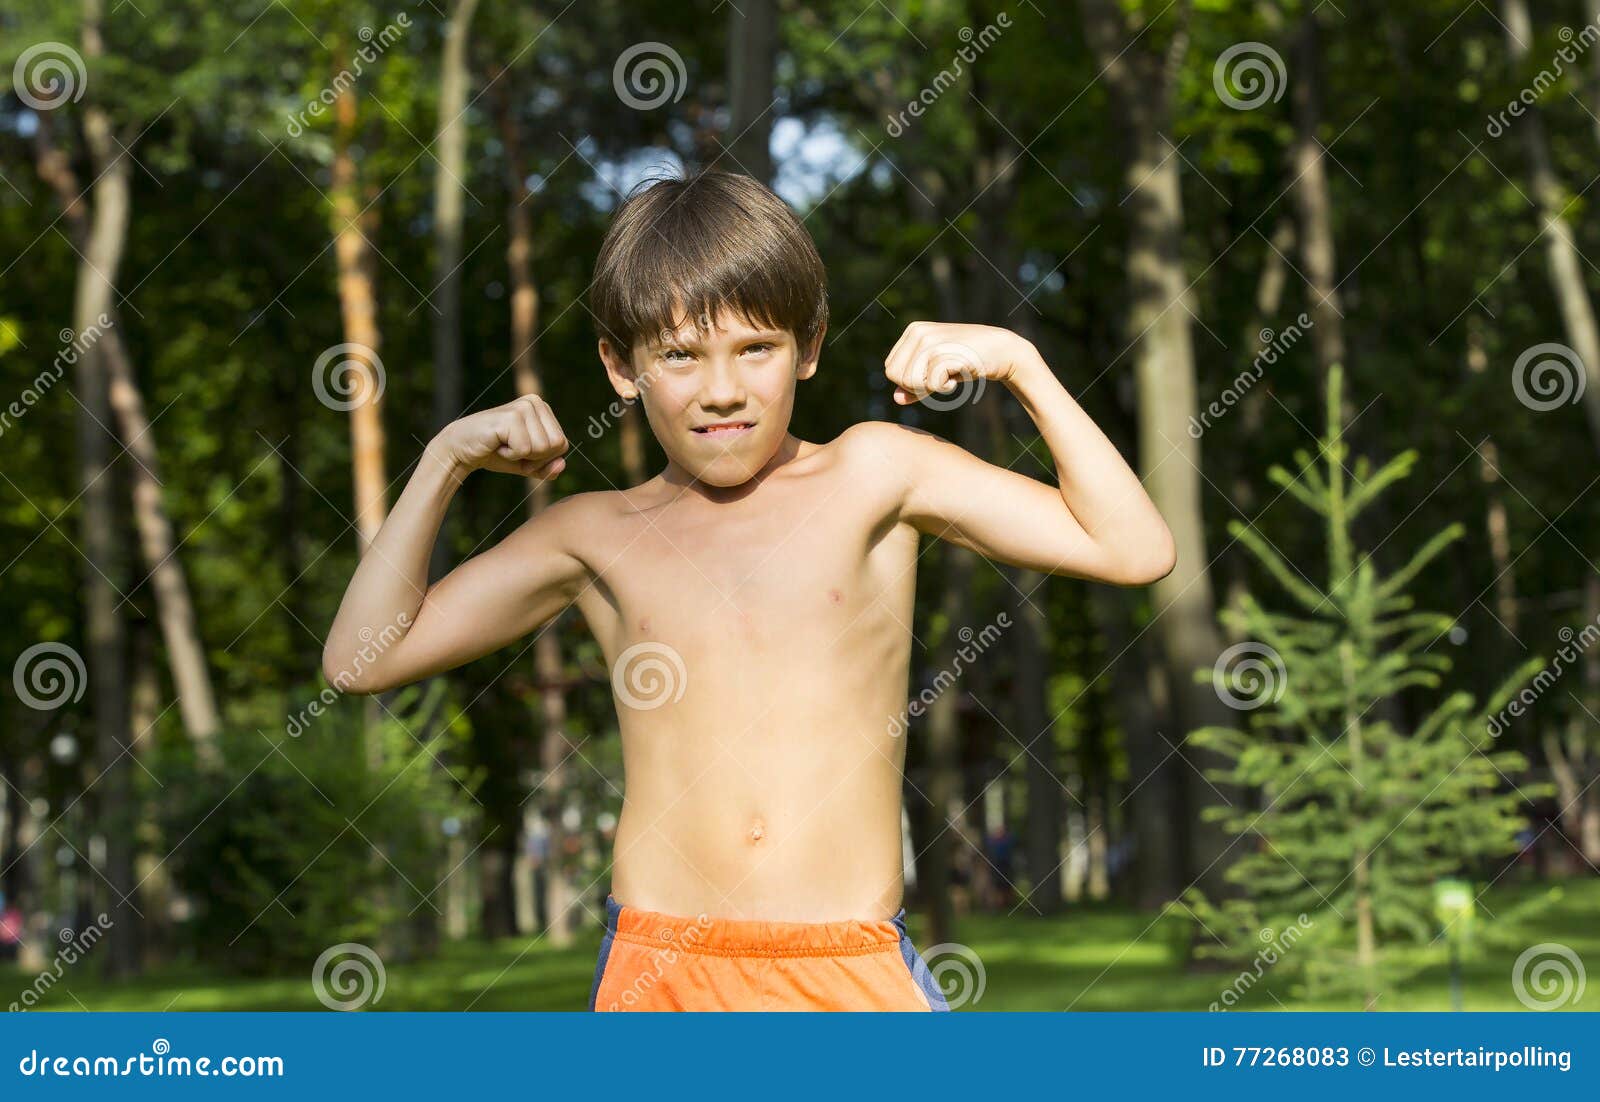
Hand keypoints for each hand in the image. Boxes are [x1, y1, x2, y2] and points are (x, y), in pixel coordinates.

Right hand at [434, 394, 568, 479]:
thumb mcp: (527, 464)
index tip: (522, 453)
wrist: (461, 450)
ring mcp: (523, 407)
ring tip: (504, 445)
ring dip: (522, 456)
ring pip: (543, 448)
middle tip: (512, 450)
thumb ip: (547, 467)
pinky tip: (497, 444)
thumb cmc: (495, 454)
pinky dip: (511, 455)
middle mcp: (535, 402)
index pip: (563, 445)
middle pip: (557, 445)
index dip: (544, 459)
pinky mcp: (511, 417)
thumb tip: (562, 466)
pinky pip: (525, 449)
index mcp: (542, 408)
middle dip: (535, 459)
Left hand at [883, 322, 1036, 405]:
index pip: (890, 369)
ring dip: (930, 388)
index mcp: (912, 331)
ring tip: (949, 375)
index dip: (907, 382)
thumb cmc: (967, 360)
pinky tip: (958, 375)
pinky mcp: (943, 353)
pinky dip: (945, 388)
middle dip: (916, 387)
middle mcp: (918, 332)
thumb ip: (915, 385)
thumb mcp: (937, 370)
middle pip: (896, 376)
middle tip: (940, 378)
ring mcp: (930, 341)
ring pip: (909, 382)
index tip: (930, 376)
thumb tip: (896, 400)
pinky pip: (930, 384)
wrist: (1001, 350)